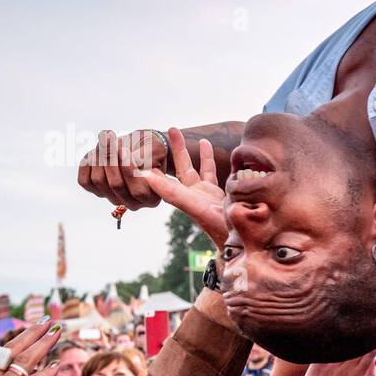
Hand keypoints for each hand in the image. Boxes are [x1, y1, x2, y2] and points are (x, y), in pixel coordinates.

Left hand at [77, 129, 167, 210]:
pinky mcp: (96, 190)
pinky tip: (97, 151)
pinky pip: (85, 181)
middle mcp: (131, 202)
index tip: (124, 150)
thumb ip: (145, 157)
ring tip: (106, 139)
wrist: (140, 147)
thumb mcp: (154, 149)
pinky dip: (88, 163)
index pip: (138, 190)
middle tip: (110, 138)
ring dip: (99, 156)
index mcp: (151, 198)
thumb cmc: (151, 149)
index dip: (129, 170)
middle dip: (111, 158)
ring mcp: (112, 197)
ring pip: (98, 180)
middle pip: (116, 184)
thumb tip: (130, 159)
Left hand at [141, 129, 227, 248]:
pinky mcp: (217, 195)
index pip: (162, 183)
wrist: (244, 244)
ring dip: (183, 150)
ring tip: (174, 131)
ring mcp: (205, 194)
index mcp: (187, 200)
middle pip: (175, 169)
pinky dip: (206, 158)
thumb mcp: (198, 211)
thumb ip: (175, 194)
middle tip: (155, 133)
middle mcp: (193, 196)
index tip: (131, 154)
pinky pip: (209, 172)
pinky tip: (205, 144)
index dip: (147, 170)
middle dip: (166, 151)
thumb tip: (148, 176)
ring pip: (190, 167)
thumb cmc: (223, 232)